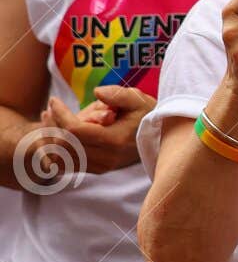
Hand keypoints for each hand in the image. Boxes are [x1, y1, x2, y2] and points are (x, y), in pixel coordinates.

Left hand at [38, 84, 156, 175]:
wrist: (163, 138)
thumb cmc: (149, 114)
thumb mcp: (138, 99)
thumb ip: (118, 94)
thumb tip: (97, 92)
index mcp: (114, 140)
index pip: (74, 130)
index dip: (59, 114)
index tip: (54, 100)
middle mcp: (107, 157)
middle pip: (64, 143)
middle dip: (52, 124)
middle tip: (50, 108)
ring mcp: (102, 166)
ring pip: (62, 156)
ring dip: (51, 137)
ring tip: (50, 118)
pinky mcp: (99, 169)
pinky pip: (68, 163)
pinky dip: (56, 149)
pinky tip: (58, 132)